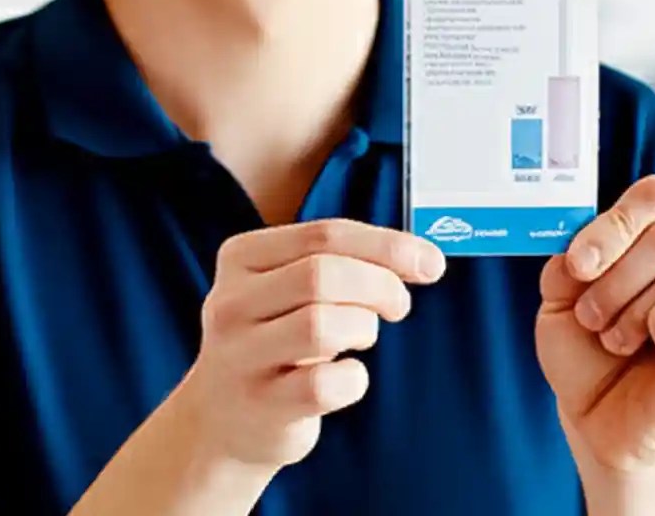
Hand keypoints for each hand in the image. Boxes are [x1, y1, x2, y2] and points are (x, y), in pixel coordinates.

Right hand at [176, 219, 445, 468]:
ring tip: (359, 338)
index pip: (324, 234)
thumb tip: (426, 258)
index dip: (387, 245)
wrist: (223, 419)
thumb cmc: (278, 340)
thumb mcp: (292, 288)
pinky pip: (325, 385)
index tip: (430, 263)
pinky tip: (344, 378)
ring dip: (362, 329)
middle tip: (399, 306)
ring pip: (322, 325)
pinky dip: (353, 379)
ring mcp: (239, 357)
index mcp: (241, 258)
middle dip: (381, 285)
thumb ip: (346, 262)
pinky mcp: (259, 406)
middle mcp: (231, 303)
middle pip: (322, 274)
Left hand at [535, 176, 654, 473]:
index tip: (578, 266)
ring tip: (616, 339)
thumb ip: (567, 262)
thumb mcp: (558, 300)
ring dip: (631, 310)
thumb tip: (576, 245)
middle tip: (591, 316)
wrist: (598, 419)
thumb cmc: (586, 354)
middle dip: (614, 278)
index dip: (612, 225)